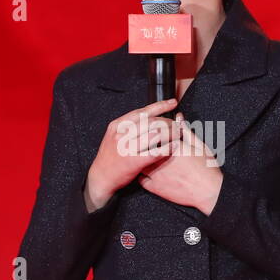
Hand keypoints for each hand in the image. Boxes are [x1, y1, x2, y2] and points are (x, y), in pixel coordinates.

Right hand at [84, 97, 178, 211]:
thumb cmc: (110, 157)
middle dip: (168, 122)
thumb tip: (148, 117)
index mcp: (117, 125)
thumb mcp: (114, 136)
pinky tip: (174, 146)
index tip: (173, 103)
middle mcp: (122, 134)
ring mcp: (127, 147)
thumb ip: (128, 126)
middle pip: (151, 122)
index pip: (142, 112)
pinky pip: (155, 152)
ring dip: (170, 133)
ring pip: (155, 134)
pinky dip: (167, 148)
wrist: (100, 177)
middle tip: (178, 124)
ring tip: (179, 134)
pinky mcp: (133, 161)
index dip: (160, 106)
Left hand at [138, 112, 224, 213]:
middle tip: (148, 145)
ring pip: (139, 161)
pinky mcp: (154, 187)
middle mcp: (160, 158)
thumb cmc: (207, 168)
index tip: (157, 135)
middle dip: (143, 143)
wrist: (209, 192)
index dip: (153, 133)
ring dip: (140, 159)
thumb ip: (186, 131)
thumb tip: (178, 118)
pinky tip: (147, 173)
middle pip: (143, 146)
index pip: (154, 133)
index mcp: (171, 145)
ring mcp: (155, 173)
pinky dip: (141, 175)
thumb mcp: (199, 145)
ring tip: (146, 158)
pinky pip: (140, 179)